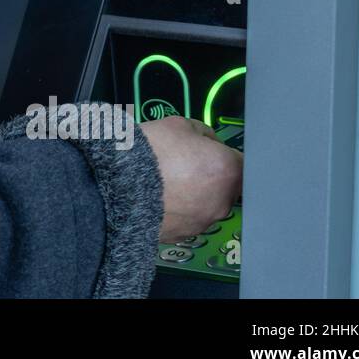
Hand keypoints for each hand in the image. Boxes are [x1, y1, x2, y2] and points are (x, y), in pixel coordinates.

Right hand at [140, 116, 242, 241]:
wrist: (115, 185)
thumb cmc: (147, 153)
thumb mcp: (178, 124)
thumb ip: (203, 133)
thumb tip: (207, 141)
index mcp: (228, 170)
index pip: (243, 162)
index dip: (224, 154)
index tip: (211, 152)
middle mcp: (222, 201)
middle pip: (226, 186)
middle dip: (210, 176)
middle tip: (185, 164)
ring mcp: (203, 221)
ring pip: (206, 205)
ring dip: (194, 194)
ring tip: (166, 181)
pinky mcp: (183, 235)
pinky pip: (187, 219)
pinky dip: (178, 210)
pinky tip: (158, 197)